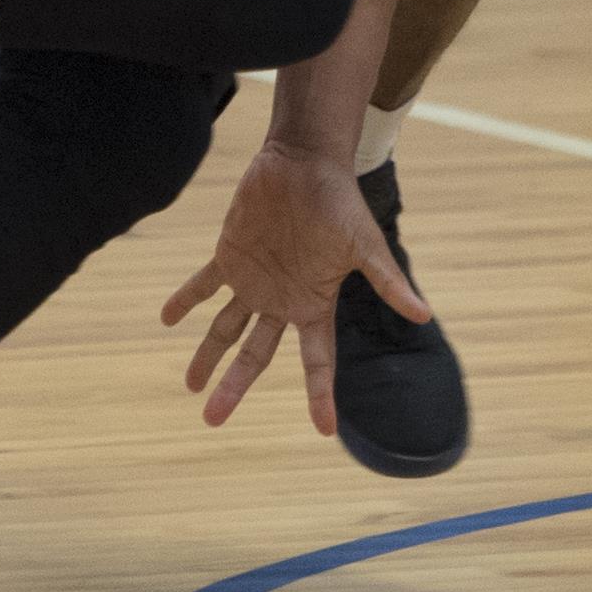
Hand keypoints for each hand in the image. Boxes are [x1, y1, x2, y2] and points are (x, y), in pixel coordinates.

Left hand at [160, 143, 424, 435]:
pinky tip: (168, 318)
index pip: (318, 360)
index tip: (324, 429)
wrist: (305, 161)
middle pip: (256, 355)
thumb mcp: (366, 245)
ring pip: (226, 328)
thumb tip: (424, 315)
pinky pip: (204, 285)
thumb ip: (388, 283)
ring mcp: (254, 279)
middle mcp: (282, 299)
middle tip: (212, 419)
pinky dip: (186, 300)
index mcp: (314, 304)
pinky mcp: (231, 255)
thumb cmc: (340, 201)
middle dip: (235, 386)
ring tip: (191, 387)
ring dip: (206, 356)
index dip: (320, 395)